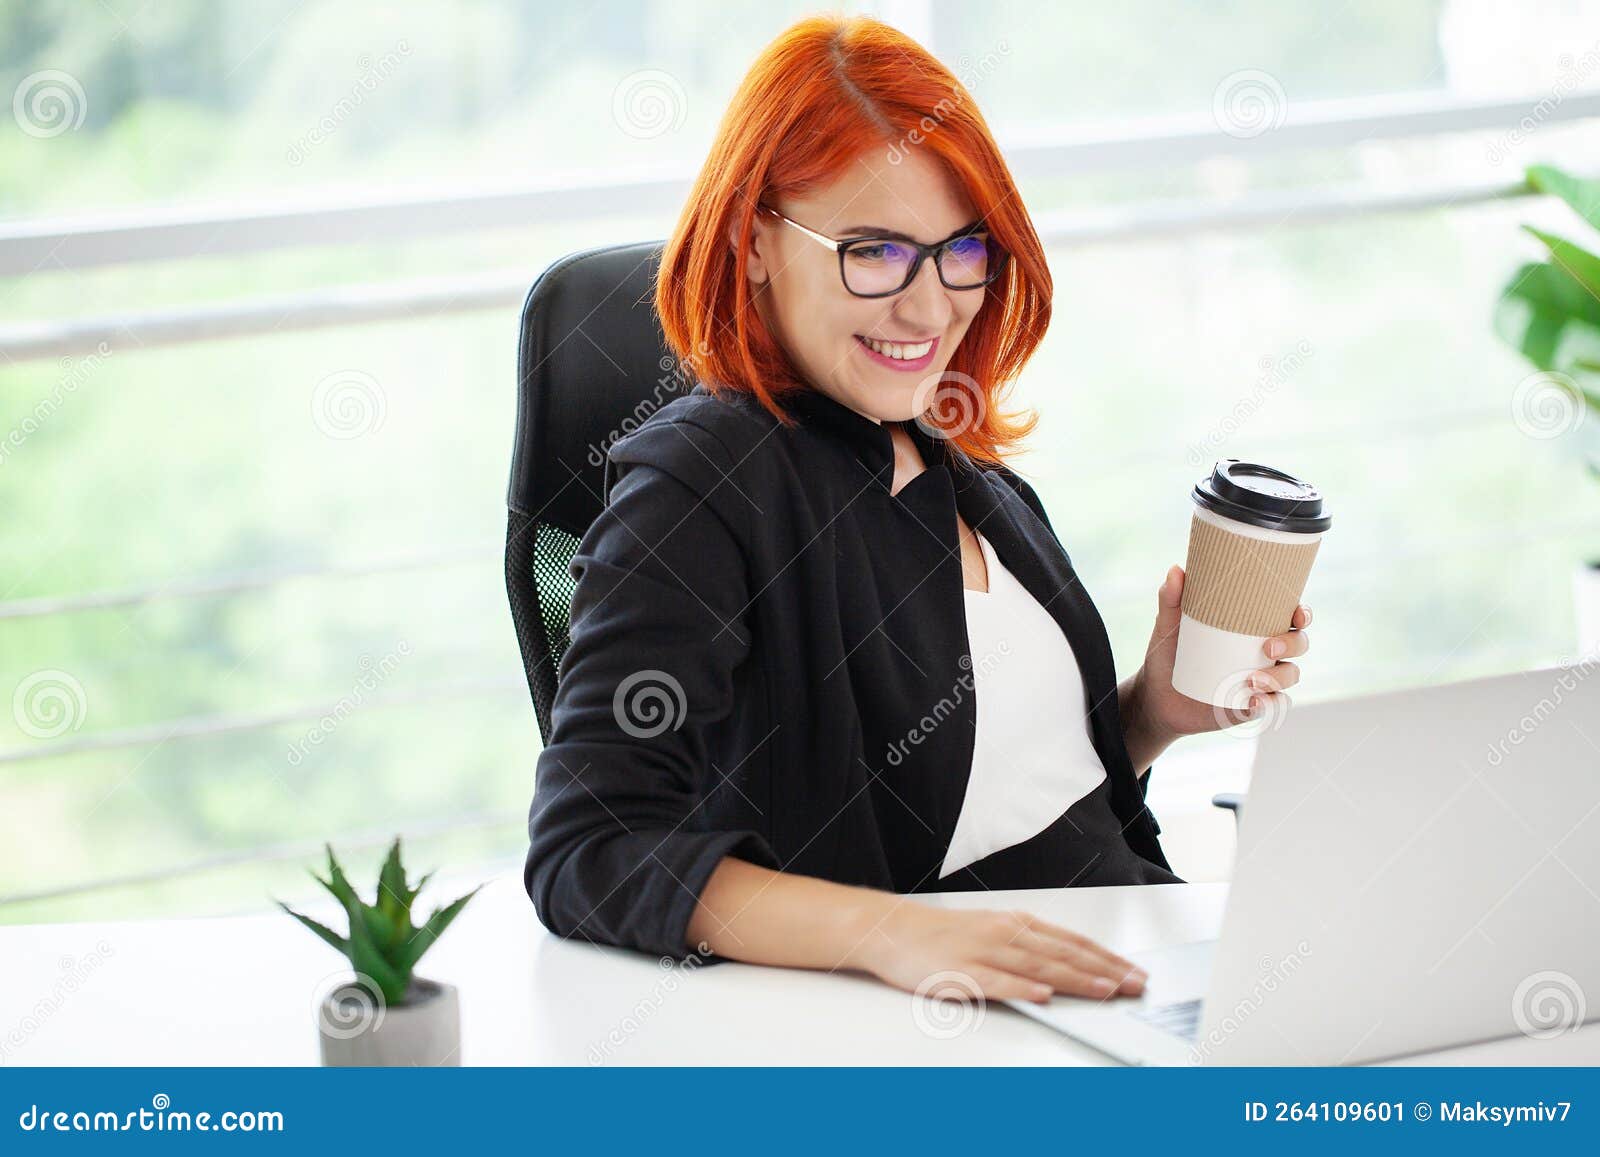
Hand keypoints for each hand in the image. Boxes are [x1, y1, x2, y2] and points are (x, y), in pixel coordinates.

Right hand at [854, 900, 1148, 1003]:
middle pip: (1063, 953)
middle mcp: (1005, 934)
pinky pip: (997, 981)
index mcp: (1015, 924)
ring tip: (1105, 990)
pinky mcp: (961, 972)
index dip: (1105, 957)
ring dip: (1075, 979)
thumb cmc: (941, 934)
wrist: (892, 929)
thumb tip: (1065, 969)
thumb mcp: (990, 933)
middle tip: (1135, 985)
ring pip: (1038, 966)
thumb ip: (1026, 949)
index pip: (1071, 941)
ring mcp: (983, 952)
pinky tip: (1043, 996)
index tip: (1133, 972)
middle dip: (1104, 970)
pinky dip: (1022, 988)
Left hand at [1131, 564, 1311, 740]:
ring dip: (1279, 677)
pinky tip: (1252, 702)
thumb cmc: (1169, 654)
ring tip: (1251, 681)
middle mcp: (1265, 652)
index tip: (1297, 614)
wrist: (1157, 695)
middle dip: (1293, 644)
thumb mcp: (1168, 625)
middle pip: (1300, 644)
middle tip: (1267, 647)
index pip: (1290, 616)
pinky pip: (1274, 705)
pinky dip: (1269, 705)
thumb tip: (1176, 570)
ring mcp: (1262, 679)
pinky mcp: (1253, 704)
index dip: (1303, 614)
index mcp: (1254, 627)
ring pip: (1291, 675)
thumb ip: (1171, 598)